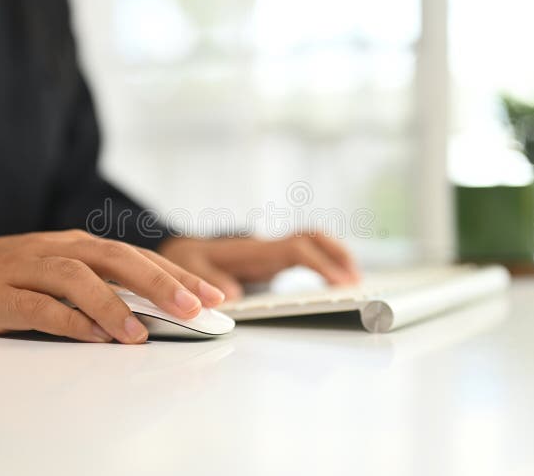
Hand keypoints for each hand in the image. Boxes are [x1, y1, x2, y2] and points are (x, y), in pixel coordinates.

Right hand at [0, 230, 224, 343]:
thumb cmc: (23, 276)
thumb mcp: (71, 276)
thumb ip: (110, 288)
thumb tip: (162, 313)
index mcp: (85, 246)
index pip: (140, 258)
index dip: (178, 276)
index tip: (213, 297)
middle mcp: (63, 251)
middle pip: (116, 260)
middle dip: (158, 283)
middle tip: (192, 308)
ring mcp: (31, 269)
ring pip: (78, 279)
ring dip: (112, 305)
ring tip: (140, 334)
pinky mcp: (2, 294)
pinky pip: (39, 306)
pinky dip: (68, 319)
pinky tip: (92, 336)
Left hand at [157, 233, 360, 300]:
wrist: (176, 249)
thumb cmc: (183, 259)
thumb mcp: (187, 269)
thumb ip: (208, 281)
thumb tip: (231, 296)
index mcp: (252, 250)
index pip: (295, 250)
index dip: (320, 264)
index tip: (339, 283)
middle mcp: (266, 247)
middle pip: (311, 237)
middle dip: (338, 255)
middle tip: (357, 282)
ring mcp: (270, 252)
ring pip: (311, 242)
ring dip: (335, 256)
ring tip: (354, 281)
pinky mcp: (270, 259)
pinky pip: (304, 254)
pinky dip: (324, 262)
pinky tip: (333, 282)